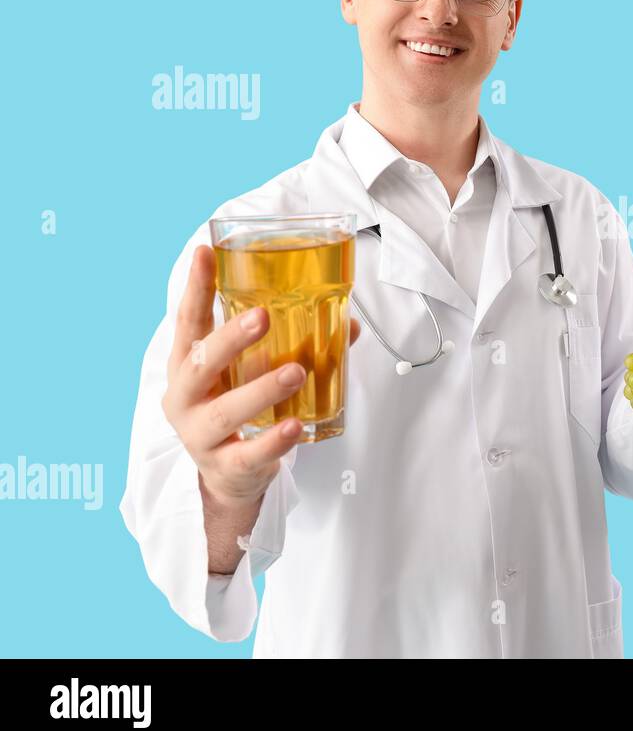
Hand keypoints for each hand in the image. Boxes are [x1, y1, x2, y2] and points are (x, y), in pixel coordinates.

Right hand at [160, 245, 361, 507]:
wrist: (229, 477)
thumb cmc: (240, 408)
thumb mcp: (252, 373)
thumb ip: (293, 344)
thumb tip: (349, 322)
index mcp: (189, 366)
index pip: (189, 322)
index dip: (195, 288)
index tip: (204, 253)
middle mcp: (185, 398)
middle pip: (200, 364)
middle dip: (230, 339)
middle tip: (263, 316)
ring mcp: (201, 435)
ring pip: (225, 411)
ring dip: (261, 389)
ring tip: (296, 372)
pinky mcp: (225, 467)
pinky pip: (248, 454)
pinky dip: (272, 441)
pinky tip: (294, 427)